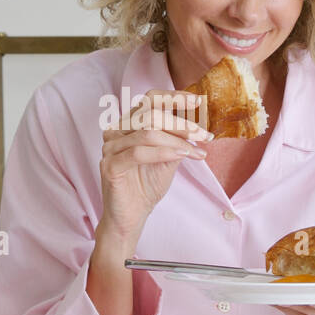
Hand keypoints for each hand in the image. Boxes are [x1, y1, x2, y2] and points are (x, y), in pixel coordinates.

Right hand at [98, 89, 212, 247]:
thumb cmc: (147, 186)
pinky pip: (139, 152)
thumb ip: (177, 138)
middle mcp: (116, 131)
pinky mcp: (109, 165)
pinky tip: (181, 156)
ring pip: (147, 133)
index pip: (150, 100)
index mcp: (128, 124)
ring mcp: (110, 147)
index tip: (198, 101)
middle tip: (205, 134)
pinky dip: (164, 152)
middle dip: (182, 123)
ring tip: (197, 151)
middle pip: (150, 114)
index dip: (173, 98)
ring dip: (177, 140)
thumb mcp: (169, 157)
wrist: (132, 216)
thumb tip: (198, 121)